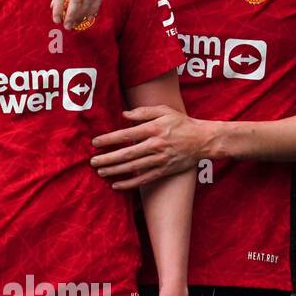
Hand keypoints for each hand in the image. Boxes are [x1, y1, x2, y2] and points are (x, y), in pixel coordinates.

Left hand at [90, 105, 207, 189]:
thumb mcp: (165, 110)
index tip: (95, 143)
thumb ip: (144, 111)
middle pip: (127, 154)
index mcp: (154, 128)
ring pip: (133, 168)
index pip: (127, 135)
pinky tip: (116, 185)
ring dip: (115, 171)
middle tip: (92, 162)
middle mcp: (156, 145)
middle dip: (107, 158)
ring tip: (100, 172)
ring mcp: (160, 160)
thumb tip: (124, 114)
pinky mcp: (164, 171)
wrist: (203, 140)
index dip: (109, 139)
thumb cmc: (182, 123)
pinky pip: (144, 179)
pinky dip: (129, 184)